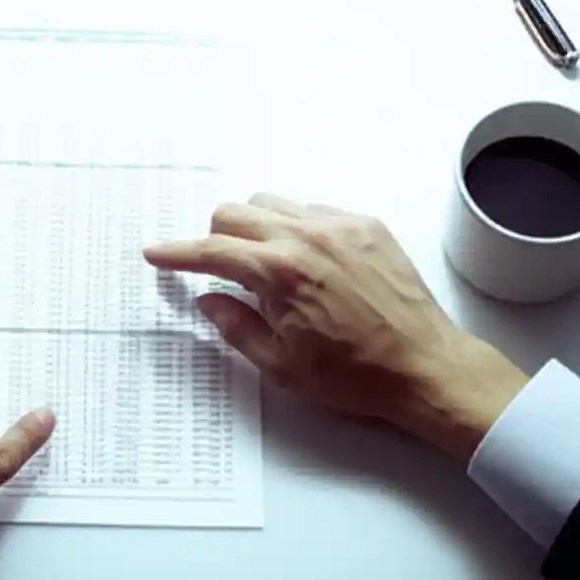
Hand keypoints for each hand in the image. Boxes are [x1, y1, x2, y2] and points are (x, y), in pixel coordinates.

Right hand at [144, 193, 525, 461]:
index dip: (177, 253)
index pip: (211, 251)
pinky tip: (306, 261)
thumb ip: (235, 326)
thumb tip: (209, 299)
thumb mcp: (280, 365)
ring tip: (265, 265)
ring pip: (272, 203)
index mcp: (280, 273)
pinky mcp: (366, 225)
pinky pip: (312, 209)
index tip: (155, 254)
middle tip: (220, 270)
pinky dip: (295, 227)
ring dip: (254, 227)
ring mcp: (340, 226)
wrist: (424, 367)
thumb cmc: (353, 375)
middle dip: (215, 239)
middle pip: (234, 214)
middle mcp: (307, 237)